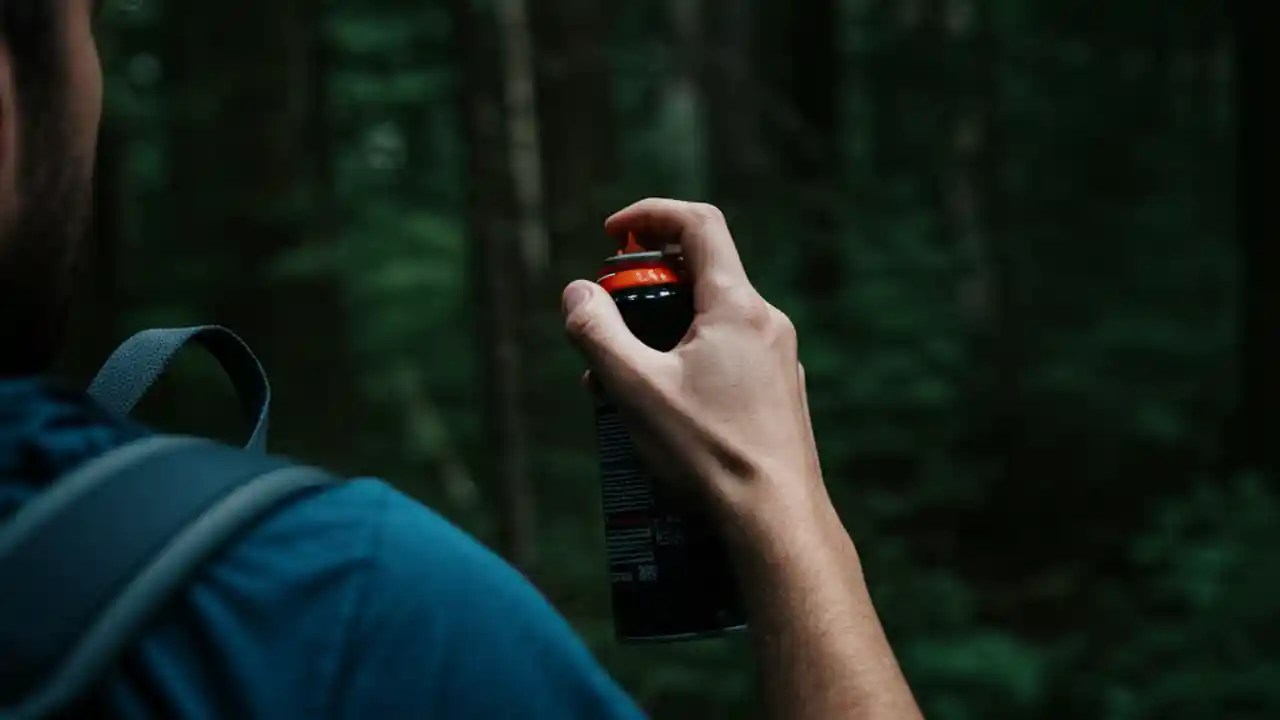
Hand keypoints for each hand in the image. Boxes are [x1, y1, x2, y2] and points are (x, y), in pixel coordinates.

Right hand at [564, 198, 920, 719]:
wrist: (777, 519)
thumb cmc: (709, 453)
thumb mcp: (636, 389)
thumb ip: (598, 333)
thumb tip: (577, 293)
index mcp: (737, 306)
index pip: (698, 225)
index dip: (650, 216)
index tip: (613, 233)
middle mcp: (766, 323)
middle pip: (700, 275)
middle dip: (643, 289)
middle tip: (604, 321)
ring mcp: (778, 359)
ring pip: (709, 322)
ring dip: (660, 334)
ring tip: (616, 383)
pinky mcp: (778, 393)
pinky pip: (726, 356)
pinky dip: (686, 362)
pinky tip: (658, 411)